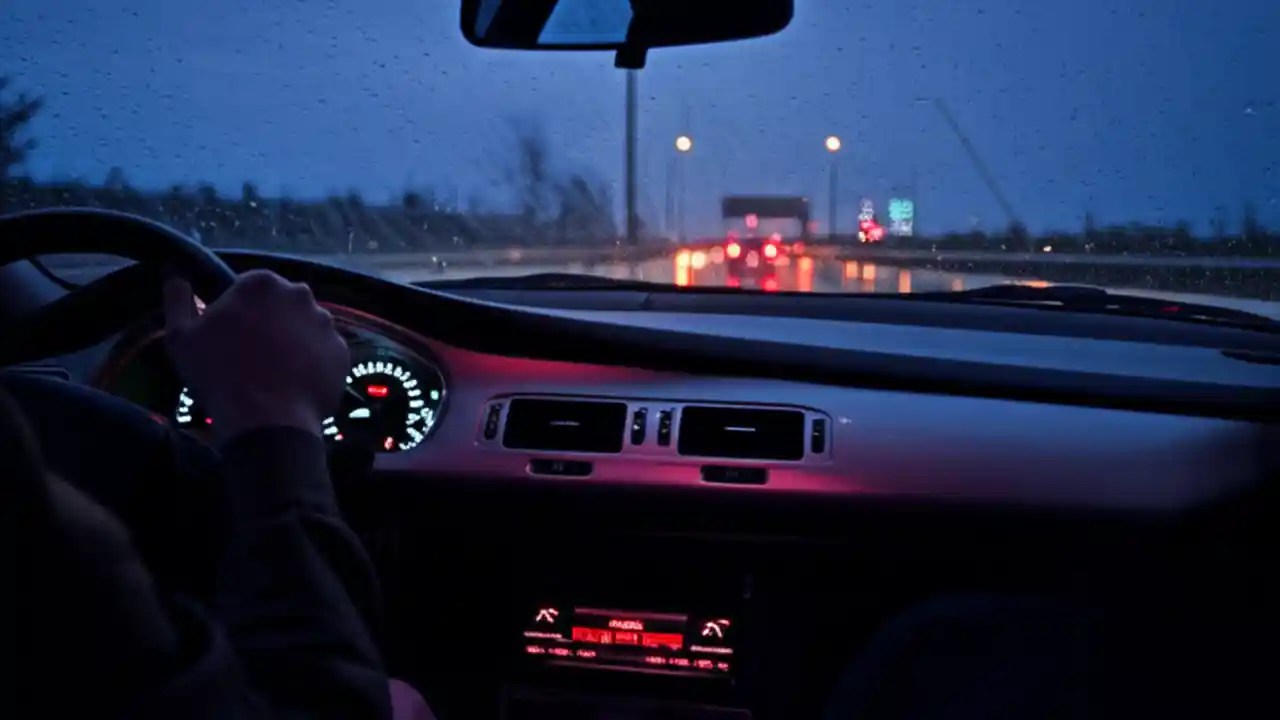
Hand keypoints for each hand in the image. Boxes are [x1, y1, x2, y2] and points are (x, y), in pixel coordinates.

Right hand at [164, 270, 348, 442]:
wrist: (266, 421)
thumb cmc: (218, 374)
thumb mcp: (180, 336)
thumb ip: (177, 298)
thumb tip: (174, 274)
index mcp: (262, 283)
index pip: (250, 288)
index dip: (238, 310)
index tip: (231, 334)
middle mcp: (301, 295)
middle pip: (281, 305)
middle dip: (269, 322)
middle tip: (252, 355)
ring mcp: (326, 324)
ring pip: (304, 328)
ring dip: (292, 342)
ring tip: (274, 372)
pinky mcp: (342, 352)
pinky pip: (323, 353)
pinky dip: (312, 363)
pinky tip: (293, 383)